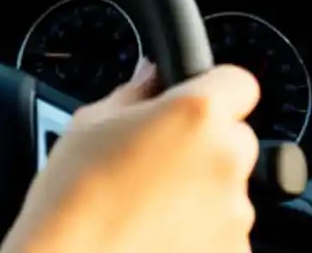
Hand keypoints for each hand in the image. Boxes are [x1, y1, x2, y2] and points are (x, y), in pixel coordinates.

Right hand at [0, 62, 260, 252]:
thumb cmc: (73, 198)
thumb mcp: (90, 123)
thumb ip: (134, 93)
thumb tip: (150, 77)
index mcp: (197, 114)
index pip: (238, 82)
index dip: (213, 90)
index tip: (191, 103)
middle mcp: (226, 159)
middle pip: (235, 139)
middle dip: (206, 146)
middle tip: (158, 159)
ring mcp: (234, 211)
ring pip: (230, 188)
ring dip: (202, 191)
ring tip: (150, 205)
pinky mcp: (234, 250)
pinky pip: (224, 230)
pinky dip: (201, 230)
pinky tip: (158, 232)